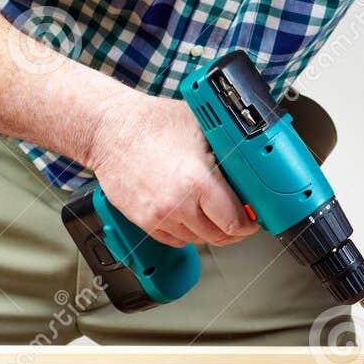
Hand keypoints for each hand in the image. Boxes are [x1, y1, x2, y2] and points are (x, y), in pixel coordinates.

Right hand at [86, 87, 255, 248]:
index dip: (249, 222)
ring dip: (210, 230)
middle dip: (234, 229)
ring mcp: (159, 216)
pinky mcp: (144, 221)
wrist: (110, 130)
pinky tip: (190, 214)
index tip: (252, 218)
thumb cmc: (153, 123)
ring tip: (213, 212)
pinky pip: (175, 240)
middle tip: (239, 219)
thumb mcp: (202, 128)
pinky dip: (187, 233)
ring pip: (198, 240)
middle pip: (219, 237)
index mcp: (197, 182)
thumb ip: (229, 153)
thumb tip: (253, 170)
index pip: (235, 222)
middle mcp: (178, 204)